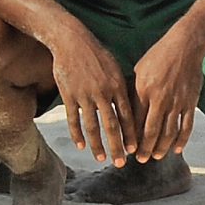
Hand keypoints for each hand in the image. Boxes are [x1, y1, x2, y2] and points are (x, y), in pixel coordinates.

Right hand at [46, 21, 134, 167]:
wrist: (72, 41)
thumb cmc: (96, 54)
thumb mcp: (115, 69)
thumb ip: (122, 89)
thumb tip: (130, 107)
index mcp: (117, 87)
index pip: (127, 117)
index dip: (131, 136)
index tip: (135, 151)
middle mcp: (103, 93)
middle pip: (112, 126)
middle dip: (117, 147)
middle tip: (121, 163)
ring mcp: (85, 95)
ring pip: (92, 126)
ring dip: (97, 145)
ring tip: (101, 158)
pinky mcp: (69, 95)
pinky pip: (74, 119)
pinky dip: (77, 134)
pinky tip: (81, 146)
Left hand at [126, 29, 204, 163]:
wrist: (184, 46)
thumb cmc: (157, 57)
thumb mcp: (138, 71)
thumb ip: (132, 92)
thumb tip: (124, 111)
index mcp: (143, 91)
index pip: (135, 121)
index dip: (131, 138)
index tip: (127, 149)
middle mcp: (160, 99)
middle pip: (151, 131)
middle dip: (145, 148)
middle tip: (140, 160)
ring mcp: (177, 102)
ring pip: (169, 132)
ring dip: (161, 147)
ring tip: (155, 157)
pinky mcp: (191, 102)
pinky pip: (186, 126)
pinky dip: (181, 140)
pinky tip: (176, 149)